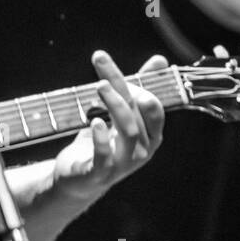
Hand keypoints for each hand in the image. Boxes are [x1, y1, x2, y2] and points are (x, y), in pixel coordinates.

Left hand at [52, 50, 166, 204]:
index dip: (138, 82)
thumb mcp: (120, 115)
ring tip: (101, 86)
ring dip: (115, 105)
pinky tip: (94, 121)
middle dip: (123, 86)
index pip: (152, 104)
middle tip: (102, 65)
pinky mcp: (101, 173)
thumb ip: (138, 88)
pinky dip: (100, 138)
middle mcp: (143, 149)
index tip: (110, 62)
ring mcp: (123, 163)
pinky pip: (104, 156)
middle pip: (138, 112)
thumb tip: (160, 60)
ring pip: (128, 131)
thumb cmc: (104, 142)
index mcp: (151, 134)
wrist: (80, 180)